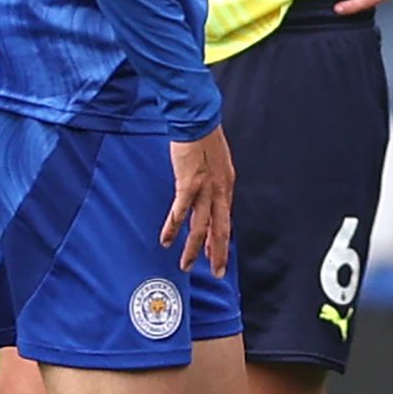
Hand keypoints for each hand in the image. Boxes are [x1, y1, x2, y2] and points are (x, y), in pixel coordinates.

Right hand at [164, 126, 234, 273]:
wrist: (198, 120)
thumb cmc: (205, 136)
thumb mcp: (217, 162)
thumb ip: (214, 179)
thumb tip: (208, 190)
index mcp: (226, 187)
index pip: (225, 220)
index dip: (221, 240)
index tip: (217, 255)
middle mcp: (219, 193)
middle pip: (220, 230)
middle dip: (217, 254)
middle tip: (216, 273)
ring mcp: (204, 191)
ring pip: (201, 228)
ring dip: (193, 249)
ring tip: (186, 266)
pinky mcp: (188, 186)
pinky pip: (180, 213)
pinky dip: (173, 229)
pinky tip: (166, 241)